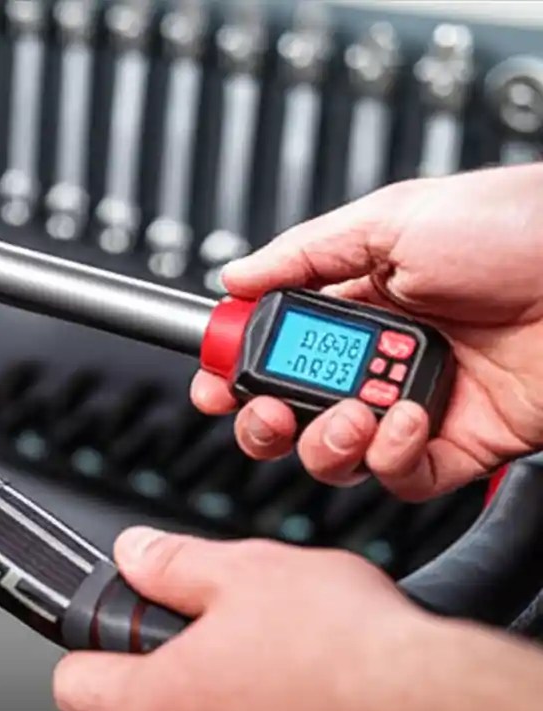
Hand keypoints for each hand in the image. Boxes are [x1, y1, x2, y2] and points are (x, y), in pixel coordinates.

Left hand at [53, 527, 542, 710]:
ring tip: (254, 665)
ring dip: (209, 698)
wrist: (432, 704)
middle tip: (194, 645)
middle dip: (151, 677)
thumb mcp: (244, 572)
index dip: (89, 649)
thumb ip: (173, 565)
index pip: (73, 683)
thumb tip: (134, 553)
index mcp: (155, 699)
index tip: (111, 634)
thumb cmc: (343, 647)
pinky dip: (258, 709)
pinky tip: (292, 693)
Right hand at [191, 165, 542, 498]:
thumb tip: (236, 275)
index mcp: (361, 300)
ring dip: (327, 442)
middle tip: (265, 409)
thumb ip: (305, 253)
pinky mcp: (461, 444)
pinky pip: (401, 478)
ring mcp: (418, 403)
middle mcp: (382, 357)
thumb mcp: (392, 219)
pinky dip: (389, 459)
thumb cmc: (519, 226)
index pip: (277, 346)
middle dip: (264, 419)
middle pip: (293, 412)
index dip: (234, 366)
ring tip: (355, 410)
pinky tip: (405, 422)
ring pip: (337, 454)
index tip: (212, 376)